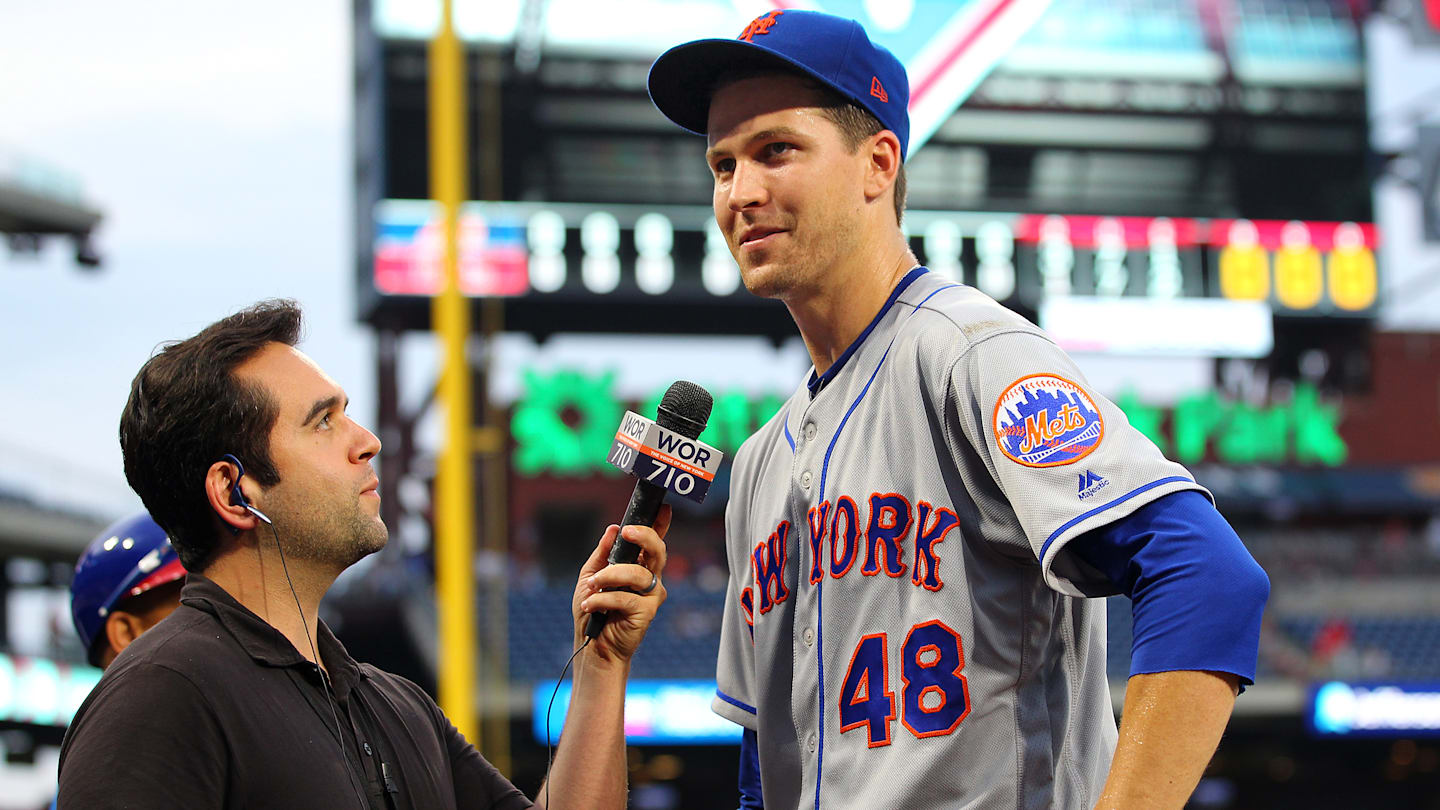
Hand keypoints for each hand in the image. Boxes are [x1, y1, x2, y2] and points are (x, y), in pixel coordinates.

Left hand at [572, 505, 670, 663]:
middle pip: (658, 550)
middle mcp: (649, 577)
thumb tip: (613, 529)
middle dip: (644, 536)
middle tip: (626, 532)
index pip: (653, 540)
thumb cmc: (592, 609)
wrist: (591, 645)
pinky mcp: (647, 611)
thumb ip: (603, 553)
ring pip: (637, 572)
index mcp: (637, 565)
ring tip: (592, 586)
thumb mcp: (591, 575)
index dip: (660, 523)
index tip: (663, 507)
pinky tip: (590, 605)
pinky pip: (625, 596)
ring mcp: (651, 595)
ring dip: (609, 576)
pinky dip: (602, 598)